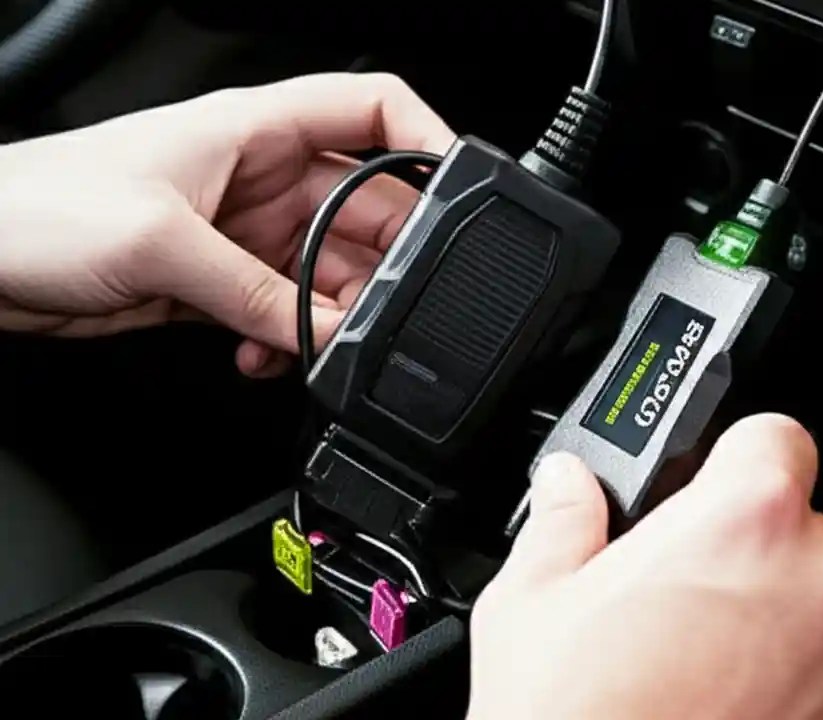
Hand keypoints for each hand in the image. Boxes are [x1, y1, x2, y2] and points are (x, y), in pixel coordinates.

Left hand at [0, 73, 453, 375]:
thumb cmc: (40, 208)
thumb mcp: (164, 245)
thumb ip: (261, 295)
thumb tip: (333, 330)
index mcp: (255, 130)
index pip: (372, 110)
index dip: (428, 141)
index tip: (464, 192)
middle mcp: (261, 176)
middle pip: (368, 205)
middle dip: (387, 259)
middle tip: (391, 306)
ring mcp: (246, 230)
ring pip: (332, 269)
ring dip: (334, 313)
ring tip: (317, 343)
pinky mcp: (222, 280)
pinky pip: (288, 311)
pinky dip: (291, 339)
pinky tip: (269, 356)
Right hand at [469, 414, 822, 719]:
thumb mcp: (534, 604)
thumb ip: (565, 518)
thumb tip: (569, 482)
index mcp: (747, 517)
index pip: (775, 436)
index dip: (733, 460)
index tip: (705, 491)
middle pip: (803, 524)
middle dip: (750, 550)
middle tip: (684, 596)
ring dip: (785, 617)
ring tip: (705, 664)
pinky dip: (810, 680)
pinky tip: (736, 705)